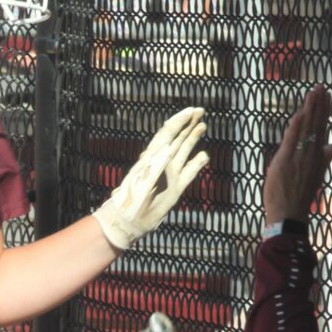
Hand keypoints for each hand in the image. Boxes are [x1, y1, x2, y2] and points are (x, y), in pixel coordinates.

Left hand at [93, 106, 209, 249]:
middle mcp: (161, 163)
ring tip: (203, 126)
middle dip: (188, 124)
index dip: (179, 120)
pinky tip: (204, 156)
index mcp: (153, 158)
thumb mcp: (144, 182)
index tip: (192, 110)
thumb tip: (167, 146)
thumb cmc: (132, 202)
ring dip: (192, 139)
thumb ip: (156, 165)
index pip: (167, 133)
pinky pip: (188, 172)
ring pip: (182, 152)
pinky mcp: (174, 188)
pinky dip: (196, 163)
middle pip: (176, 138)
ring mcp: (168, 175)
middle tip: (201, 111)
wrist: (128, 221)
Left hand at [263, 84, 331, 225]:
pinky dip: (295, 128)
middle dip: (318, 104)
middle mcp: (311, 154)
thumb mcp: (316, 173)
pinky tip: (299, 114)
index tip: (327, 94)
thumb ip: (327, 156)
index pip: (321, 127)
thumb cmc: (299, 195)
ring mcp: (299, 158)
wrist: (290, 215)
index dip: (324, 110)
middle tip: (321, 86)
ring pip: (305, 130)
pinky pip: (292, 141)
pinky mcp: (285, 162)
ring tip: (313, 92)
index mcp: (318, 155)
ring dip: (309, 110)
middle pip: (316, 124)